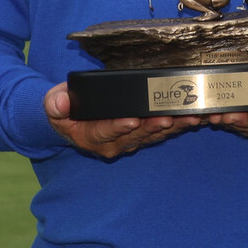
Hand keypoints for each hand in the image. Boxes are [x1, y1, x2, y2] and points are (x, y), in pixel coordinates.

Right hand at [42, 82, 191, 159]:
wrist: (74, 119)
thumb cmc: (66, 111)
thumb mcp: (54, 105)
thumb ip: (55, 104)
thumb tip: (59, 103)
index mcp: (92, 137)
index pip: (106, 132)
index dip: (119, 126)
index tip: (132, 120)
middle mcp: (114, 144)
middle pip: (136, 135)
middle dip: (153, 126)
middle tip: (168, 118)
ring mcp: (130, 141)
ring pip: (153, 135)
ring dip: (172, 127)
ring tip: (188, 117)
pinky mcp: (144, 135)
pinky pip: (162, 132)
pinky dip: (178, 125)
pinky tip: (193, 117)